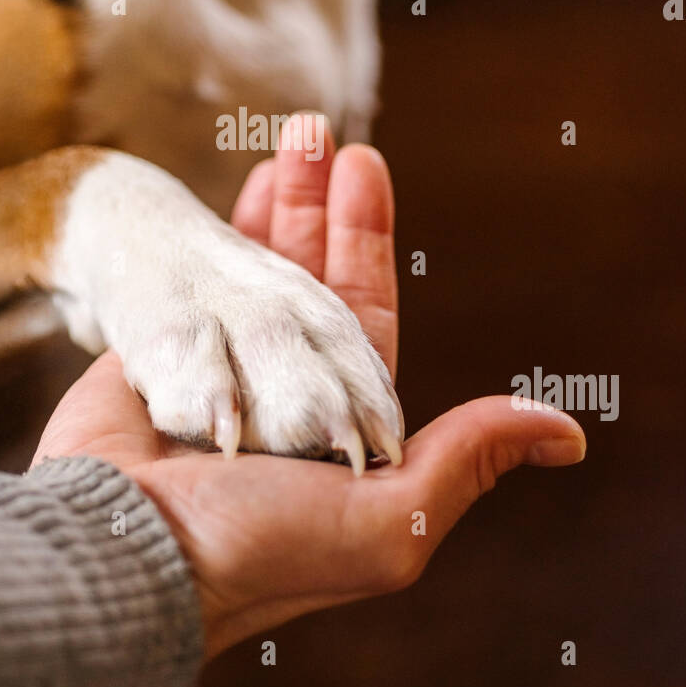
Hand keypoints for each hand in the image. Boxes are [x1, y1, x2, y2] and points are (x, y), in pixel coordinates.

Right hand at [34, 126, 585, 658]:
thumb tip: (567, 437)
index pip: (365, 315)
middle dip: (320, 207)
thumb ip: (462, 462)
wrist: (117, 552)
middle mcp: (281, 396)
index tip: (364, 168)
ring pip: (251, 270)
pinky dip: (210, 232)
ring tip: (284, 135)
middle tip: (320, 134)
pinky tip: (219, 192)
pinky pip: (192, 281)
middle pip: (309, 277)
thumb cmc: (253, 549)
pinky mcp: (160, 360)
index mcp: (337, 430)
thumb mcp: (383, 523)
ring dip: (275, 204)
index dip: (367, 240)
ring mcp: (216, 373)